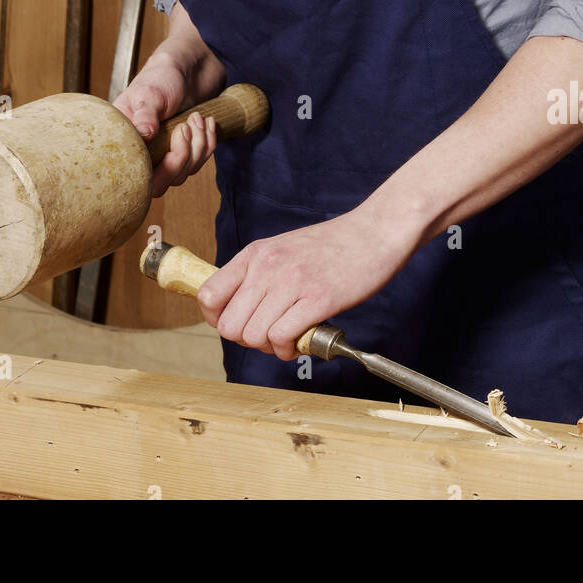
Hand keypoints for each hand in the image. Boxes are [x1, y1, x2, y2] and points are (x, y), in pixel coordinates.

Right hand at [112, 51, 217, 197]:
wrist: (189, 67)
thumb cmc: (162, 75)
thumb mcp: (150, 92)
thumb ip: (145, 114)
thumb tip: (143, 135)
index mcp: (124, 140)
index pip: (130, 175)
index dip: (151, 169)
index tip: (171, 138)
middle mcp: (142, 152)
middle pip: (159, 184)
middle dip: (179, 159)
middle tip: (184, 129)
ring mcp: (164, 155)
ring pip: (182, 174)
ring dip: (196, 147)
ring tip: (196, 118)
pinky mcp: (185, 152)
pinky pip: (199, 162)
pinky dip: (208, 144)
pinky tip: (208, 123)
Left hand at [194, 207, 413, 360]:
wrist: (373, 232)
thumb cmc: (331, 246)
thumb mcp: (283, 249)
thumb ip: (258, 274)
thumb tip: (239, 310)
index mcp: (255, 254)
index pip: (209, 295)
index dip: (219, 320)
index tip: (240, 324)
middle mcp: (267, 266)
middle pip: (230, 326)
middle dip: (248, 340)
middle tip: (270, 335)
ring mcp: (291, 282)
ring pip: (254, 336)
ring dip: (270, 347)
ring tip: (289, 338)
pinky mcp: (318, 299)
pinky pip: (282, 337)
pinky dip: (288, 349)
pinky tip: (301, 341)